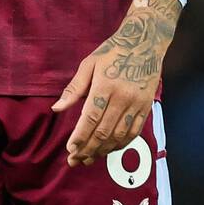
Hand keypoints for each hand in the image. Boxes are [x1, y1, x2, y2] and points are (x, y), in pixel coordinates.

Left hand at [52, 0, 180, 166]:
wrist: (145, 43)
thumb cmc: (112, 52)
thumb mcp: (89, 64)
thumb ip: (73, 89)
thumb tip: (56, 109)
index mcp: (105, 86)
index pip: (91, 118)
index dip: (80, 136)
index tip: (70, 149)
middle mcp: (122, 97)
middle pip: (104, 131)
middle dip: (88, 149)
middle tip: (76, 161)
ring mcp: (136, 104)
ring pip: (119, 135)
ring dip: (103, 150)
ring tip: (89, 159)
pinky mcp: (146, 107)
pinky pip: (134, 132)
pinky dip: (121, 144)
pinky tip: (109, 150)